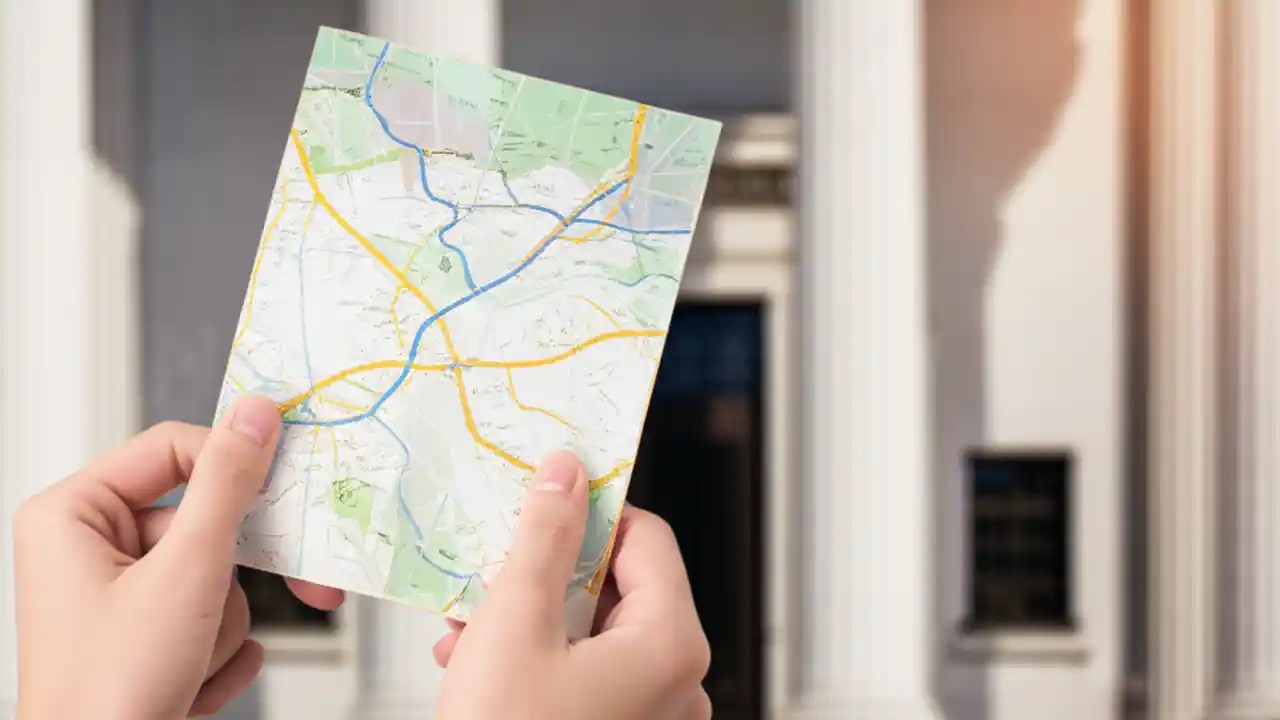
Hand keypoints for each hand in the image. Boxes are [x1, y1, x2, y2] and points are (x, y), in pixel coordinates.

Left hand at [13, 396, 343, 718]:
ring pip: (214, 575)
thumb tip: (256, 414)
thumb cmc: (111, 689)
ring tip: (190, 660)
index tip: (291, 474)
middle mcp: (89, 548)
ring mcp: (118, 596)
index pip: (172, 448)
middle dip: (231, 574)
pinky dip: (216, 652)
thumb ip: (228, 484)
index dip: (235, 463)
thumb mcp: (186, 570)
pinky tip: (191, 681)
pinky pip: (208, 616)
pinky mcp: (144, 635)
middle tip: (302, 577)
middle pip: (203, 520)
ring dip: (220, 623)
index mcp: (73, 514)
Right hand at [432, 451, 711, 719]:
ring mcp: (650, 719)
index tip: (546, 497)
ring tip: (471, 623)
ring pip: (594, 634)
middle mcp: (677, 685)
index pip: (648, 538)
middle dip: (547, 572)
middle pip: (619, 587)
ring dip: (529, 617)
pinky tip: (479, 661)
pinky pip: (587, 677)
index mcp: (673, 646)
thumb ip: (545, 536)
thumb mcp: (516, 620)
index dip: (593, 510)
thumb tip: (565, 475)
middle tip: (494, 565)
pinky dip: (537, 660)